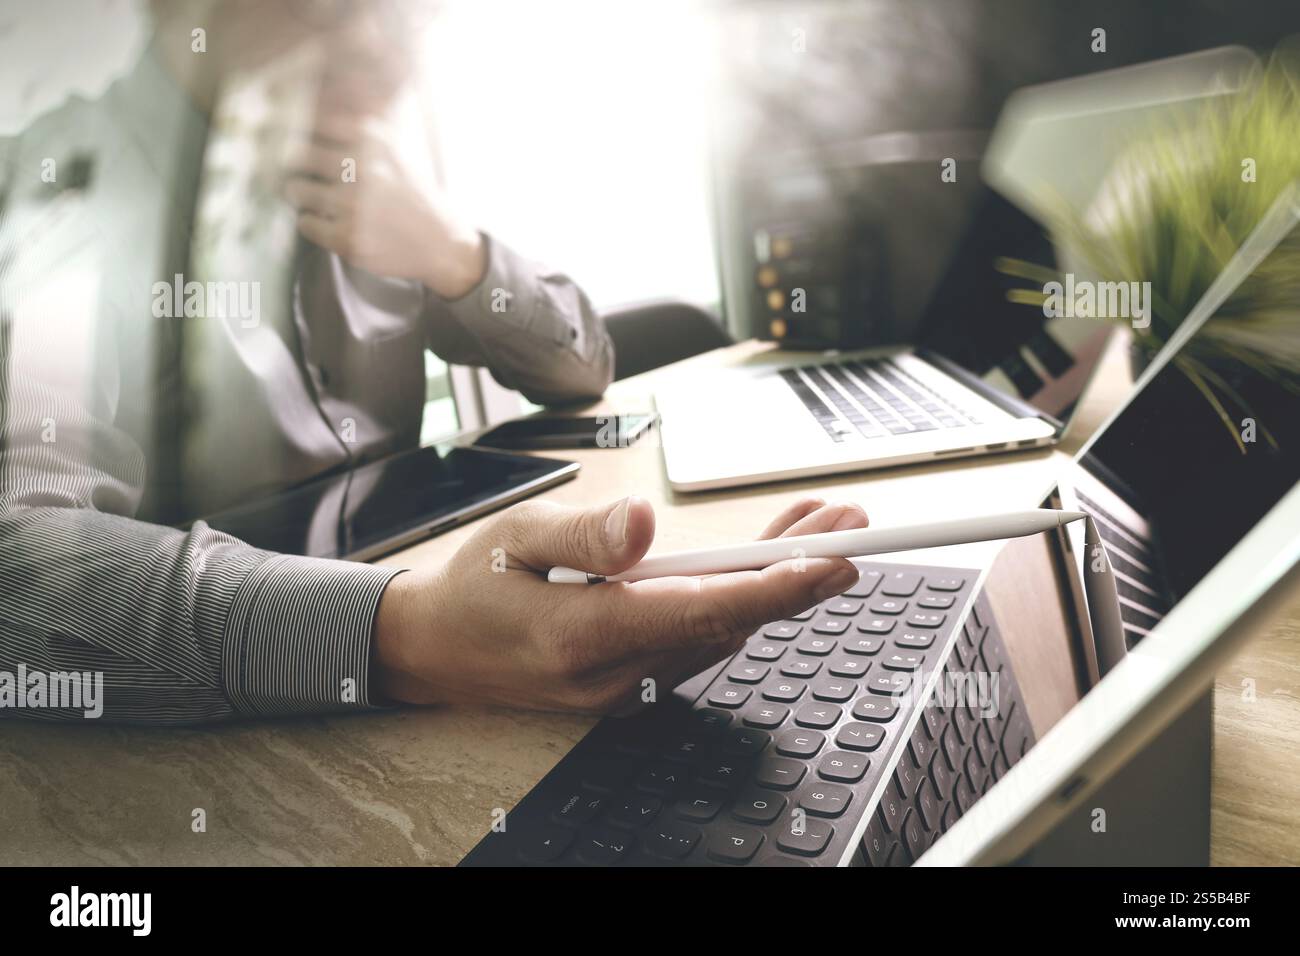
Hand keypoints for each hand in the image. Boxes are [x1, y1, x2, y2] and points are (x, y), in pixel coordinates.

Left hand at [282, 113, 486, 298]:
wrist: (442, 242)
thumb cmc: (413, 194)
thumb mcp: (394, 150)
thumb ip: (358, 128)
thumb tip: (314, 103)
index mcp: (373, 139)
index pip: (314, 121)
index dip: (294, 128)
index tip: (282, 134)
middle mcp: (363, 168)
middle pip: (297, 155)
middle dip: (291, 164)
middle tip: (290, 170)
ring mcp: (354, 205)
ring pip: (296, 190)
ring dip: (299, 193)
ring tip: (309, 196)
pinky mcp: (347, 237)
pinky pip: (306, 222)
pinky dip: (310, 222)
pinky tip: (326, 221)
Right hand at [372, 495, 868, 712]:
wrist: (439, 648)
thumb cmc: (473, 585)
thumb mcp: (514, 537)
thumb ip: (583, 534)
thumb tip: (642, 523)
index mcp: (583, 636)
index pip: (698, 612)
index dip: (773, 587)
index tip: (831, 560)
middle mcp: (616, 674)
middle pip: (728, 622)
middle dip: (799, 575)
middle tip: (854, 529)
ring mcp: (628, 686)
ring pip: (724, 631)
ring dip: (777, 582)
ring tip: (826, 527)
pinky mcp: (634, 681)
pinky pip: (703, 639)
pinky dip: (743, 599)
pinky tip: (769, 561)